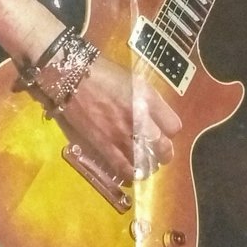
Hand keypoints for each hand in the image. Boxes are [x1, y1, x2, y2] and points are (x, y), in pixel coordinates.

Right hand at [59, 55, 181, 181]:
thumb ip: (149, 99)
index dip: (170, 131)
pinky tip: (131, 173)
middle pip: (163, 147)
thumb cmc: (103, 72)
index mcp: (149, 99)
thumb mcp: (134, 80)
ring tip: (146, 165)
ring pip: (145, 161)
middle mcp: (139, 118)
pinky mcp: (104, 144)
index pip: (174, 126)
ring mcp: (121, 134)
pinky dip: (130, 173)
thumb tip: (156, 116)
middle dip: (164, 153)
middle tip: (159, 154)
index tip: (163, 132)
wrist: (72, 76)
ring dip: (148, 165)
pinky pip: (122, 167)